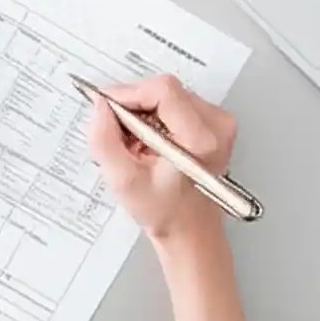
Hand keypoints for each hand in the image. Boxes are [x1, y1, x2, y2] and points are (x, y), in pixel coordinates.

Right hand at [86, 75, 237, 241]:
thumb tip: (100, 106)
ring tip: (136, 145)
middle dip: (133, 107)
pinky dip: (155, 117)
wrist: (191, 230)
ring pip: (167, 94)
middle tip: (121, 137)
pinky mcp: (214, 122)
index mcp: (201, 139)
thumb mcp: (124, 181)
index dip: (128, 94)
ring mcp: (219, 122)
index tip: (106, 108)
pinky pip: (175, 102)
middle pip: (164, 90)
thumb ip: (105, 140)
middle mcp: (217, 125)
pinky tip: (149, 142)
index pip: (162, 90)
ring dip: (143, 113)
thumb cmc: (165, 212)